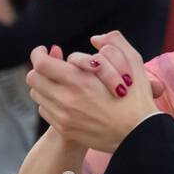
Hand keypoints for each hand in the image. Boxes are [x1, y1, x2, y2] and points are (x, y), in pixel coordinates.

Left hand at [26, 32, 159, 152]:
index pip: (40, 63)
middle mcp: (67, 99)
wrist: (139, 134)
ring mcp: (64, 117)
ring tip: (61, 82)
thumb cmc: (137, 97)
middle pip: (33, 78)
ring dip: (46, 85)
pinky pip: (45, 111)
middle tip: (53, 66)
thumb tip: (96, 39)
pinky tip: (67, 100)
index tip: (45, 50)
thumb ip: (114, 42)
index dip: (39, 53)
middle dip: (41, 69)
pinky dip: (51, 102)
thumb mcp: (132, 62)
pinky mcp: (65, 129)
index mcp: (80, 80)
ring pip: (37, 95)